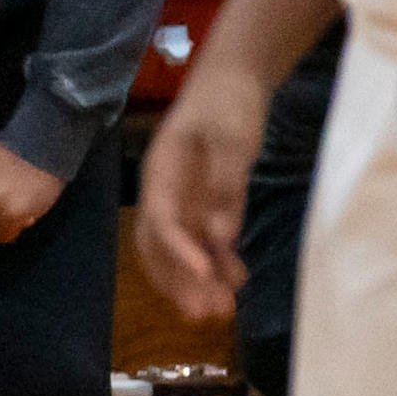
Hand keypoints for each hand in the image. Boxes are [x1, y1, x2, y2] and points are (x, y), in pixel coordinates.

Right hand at [138, 67, 264, 322]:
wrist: (233, 82)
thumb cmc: (227, 103)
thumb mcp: (231, 139)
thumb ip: (225, 187)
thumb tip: (219, 237)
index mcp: (162, 173)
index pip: (161, 221)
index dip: (178, 252)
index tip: (203, 276)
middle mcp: (166, 193)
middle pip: (160, 246)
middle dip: (178, 281)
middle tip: (203, 313)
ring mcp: (186, 200)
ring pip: (181, 250)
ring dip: (196, 281)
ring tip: (222, 310)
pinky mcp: (207, 204)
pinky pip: (205, 241)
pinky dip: (217, 264)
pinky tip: (236, 279)